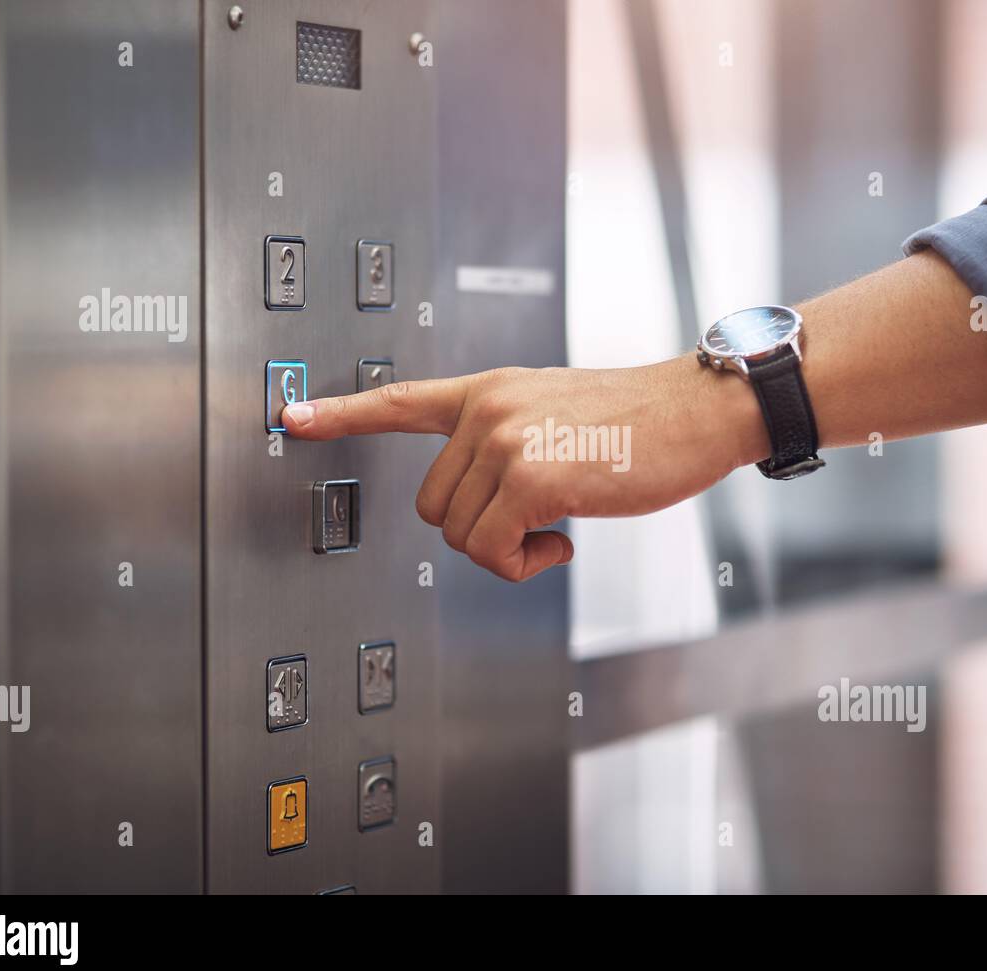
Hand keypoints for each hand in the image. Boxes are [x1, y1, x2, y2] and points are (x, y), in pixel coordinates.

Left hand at [281, 353, 769, 580]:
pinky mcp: (530, 478)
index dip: (341, 413)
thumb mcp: (555, 411)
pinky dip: (526, 562)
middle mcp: (486, 411)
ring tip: (559, 523)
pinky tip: (567, 536)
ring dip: (508, 548)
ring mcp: (504, 442)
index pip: (400, 401)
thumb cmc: (638, 422)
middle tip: (537, 521)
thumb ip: (506, 441)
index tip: (292, 418)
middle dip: (480, 529)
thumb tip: (484, 501)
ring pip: (460, 535)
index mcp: (488, 393)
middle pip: (433, 506)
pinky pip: (493, 552)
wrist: (694, 412)